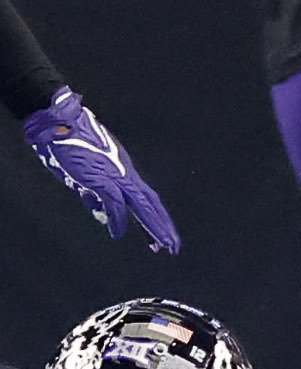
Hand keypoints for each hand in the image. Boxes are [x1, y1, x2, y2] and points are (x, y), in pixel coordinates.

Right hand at [23, 88, 179, 251]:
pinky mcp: (99, 176)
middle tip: (174, 247)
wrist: (58, 121)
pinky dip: (116, 218)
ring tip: (163, 245)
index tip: (166, 235)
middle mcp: (125, 173)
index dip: (157, 217)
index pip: (147, 199)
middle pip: (150, 204)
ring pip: (141, 205)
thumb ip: (95, 197)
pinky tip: (118, 233)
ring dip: (152, 226)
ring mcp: (115, 174)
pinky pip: (112, 201)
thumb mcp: (84, 177)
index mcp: (125, 172)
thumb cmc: (71, 145)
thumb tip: (103, 218)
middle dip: (162, 226)